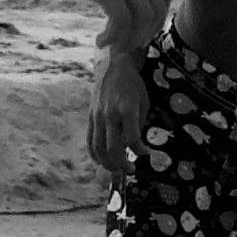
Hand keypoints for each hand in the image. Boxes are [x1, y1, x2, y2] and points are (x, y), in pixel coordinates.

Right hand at [17, 0, 167, 52]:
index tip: (133, 36)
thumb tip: (121, 1)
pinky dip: (115, 37)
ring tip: (110, 46)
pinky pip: (121, 19)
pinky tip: (101, 41)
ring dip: (128, 40)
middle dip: (143, 35)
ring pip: (142, 18)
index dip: (153, 23)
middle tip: (122, 48)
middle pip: (156, 10)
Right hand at [82, 37, 151, 181]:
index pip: (132, 139)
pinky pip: (90, 141)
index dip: (140, 150)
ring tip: (118, 169)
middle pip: (113, 149)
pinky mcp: (90, 117)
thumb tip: (134, 145)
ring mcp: (97, 117)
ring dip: (108, 164)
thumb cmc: (132, 85)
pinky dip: (95, 155)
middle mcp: (110, 115)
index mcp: (126, 110)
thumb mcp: (143, 102)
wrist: (112, 66)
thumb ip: (138, 124)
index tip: (147, 153)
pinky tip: (103, 161)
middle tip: (131, 169)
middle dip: (122, 164)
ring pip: (98, 149)